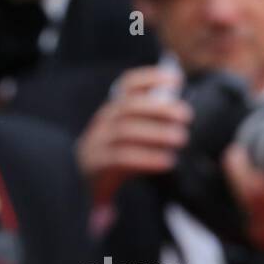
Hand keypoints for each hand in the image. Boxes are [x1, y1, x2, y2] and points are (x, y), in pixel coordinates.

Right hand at [77, 66, 191, 206]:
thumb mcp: (129, 135)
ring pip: (126, 131)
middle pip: (129, 107)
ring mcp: (97, 143)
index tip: (177, 79)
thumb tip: (177, 101)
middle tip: (186, 116)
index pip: (128, 85)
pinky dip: (147, 158)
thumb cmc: (113, 156)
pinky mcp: (96, 165)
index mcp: (113, 110)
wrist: (77, 185)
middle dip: (160, 108)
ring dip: (156, 133)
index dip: (152, 78)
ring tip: (180, 139)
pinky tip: (166, 162)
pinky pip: (122, 157)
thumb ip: (150, 120)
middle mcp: (103, 122)